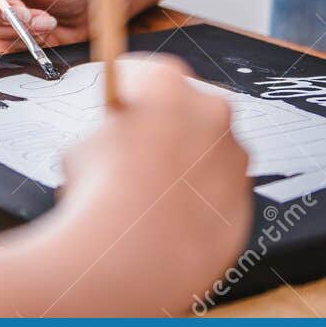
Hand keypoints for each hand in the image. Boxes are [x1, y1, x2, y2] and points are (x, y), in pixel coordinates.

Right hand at [20, 55, 251, 313]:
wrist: (131, 253)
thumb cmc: (100, 192)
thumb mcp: (82, 148)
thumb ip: (106, 137)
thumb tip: (108, 147)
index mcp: (166, 83)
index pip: (148, 73)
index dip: (128, 90)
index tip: (119, 104)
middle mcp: (210, 111)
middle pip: (189, 109)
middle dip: (167, 126)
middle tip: (137, 152)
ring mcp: (234, 158)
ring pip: (211, 154)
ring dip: (188, 167)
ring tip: (152, 196)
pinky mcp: (244, 201)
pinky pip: (220, 196)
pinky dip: (200, 205)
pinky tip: (169, 223)